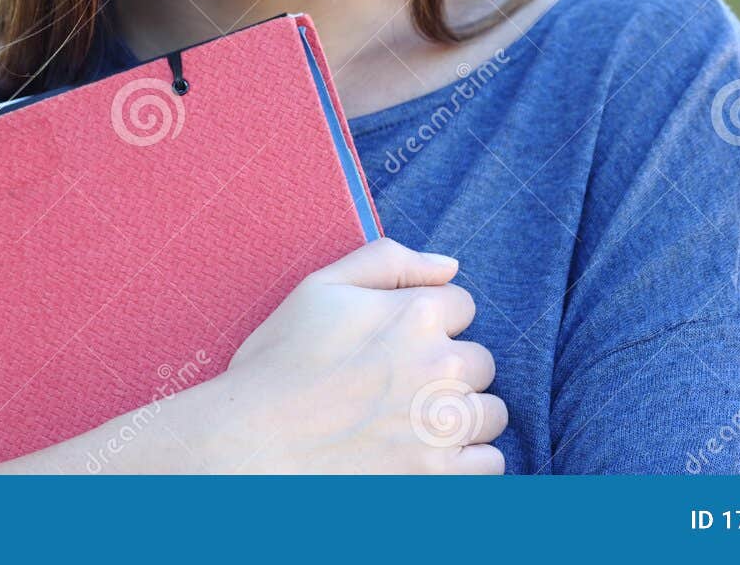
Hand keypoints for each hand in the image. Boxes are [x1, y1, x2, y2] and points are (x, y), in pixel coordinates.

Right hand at [202, 237, 506, 472]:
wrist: (249, 446)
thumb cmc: (277, 365)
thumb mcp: (320, 288)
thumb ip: (389, 261)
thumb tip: (451, 266)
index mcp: (416, 313)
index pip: (462, 306)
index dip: (428, 324)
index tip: (394, 345)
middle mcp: (441, 365)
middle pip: (480, 361)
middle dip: (447, 371)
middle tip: (397, 389)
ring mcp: (443, 424)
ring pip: (490, 413)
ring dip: (462, 417)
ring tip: (412, 424)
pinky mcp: (440, 477)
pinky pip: (490, 463)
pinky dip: (467, 462)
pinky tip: (426, 457)